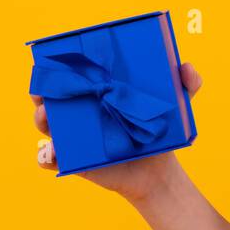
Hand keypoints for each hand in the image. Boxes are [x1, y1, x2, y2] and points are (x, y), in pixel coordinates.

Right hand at [31, 61, 203, 203]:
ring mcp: (73, 135)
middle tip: (45, 88)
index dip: (59, 65)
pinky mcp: (73, 160)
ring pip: (44, 123)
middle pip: (49, 95)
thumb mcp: (176, 105)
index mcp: (97, 92)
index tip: (55, 59)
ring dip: (41, 117)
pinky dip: (45, 156)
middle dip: (42, 89)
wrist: (158, 170)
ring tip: (47, 116)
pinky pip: (47, 158)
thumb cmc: (159, 131)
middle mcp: (80, 111)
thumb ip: (188, 83)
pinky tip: (53, 153)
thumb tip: (187, 68)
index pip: (72, 73)